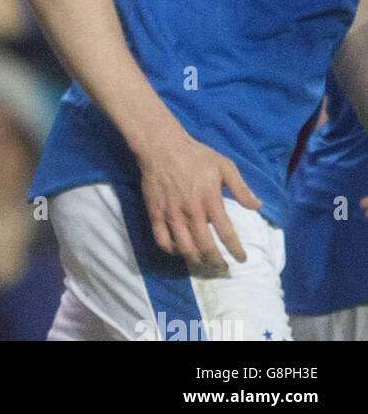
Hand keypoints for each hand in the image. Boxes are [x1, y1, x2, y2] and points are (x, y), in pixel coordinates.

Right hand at [136, 124, 261, 275]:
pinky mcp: (155, 213)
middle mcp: (191, 211)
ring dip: (197, 262)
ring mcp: (171, 214)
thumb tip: (258, 206)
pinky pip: (162, 240)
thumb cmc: (195, 155)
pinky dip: (172, 251)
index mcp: (210, 200)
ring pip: (185, 249)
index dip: (236, 250)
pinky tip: (180, 251)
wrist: (161, 145)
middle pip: (206, 248)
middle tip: (223, 268)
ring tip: (205, 266)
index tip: (242, 259)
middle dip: (217, 263)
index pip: (226, 234)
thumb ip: (241, 188)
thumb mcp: (224, 165)